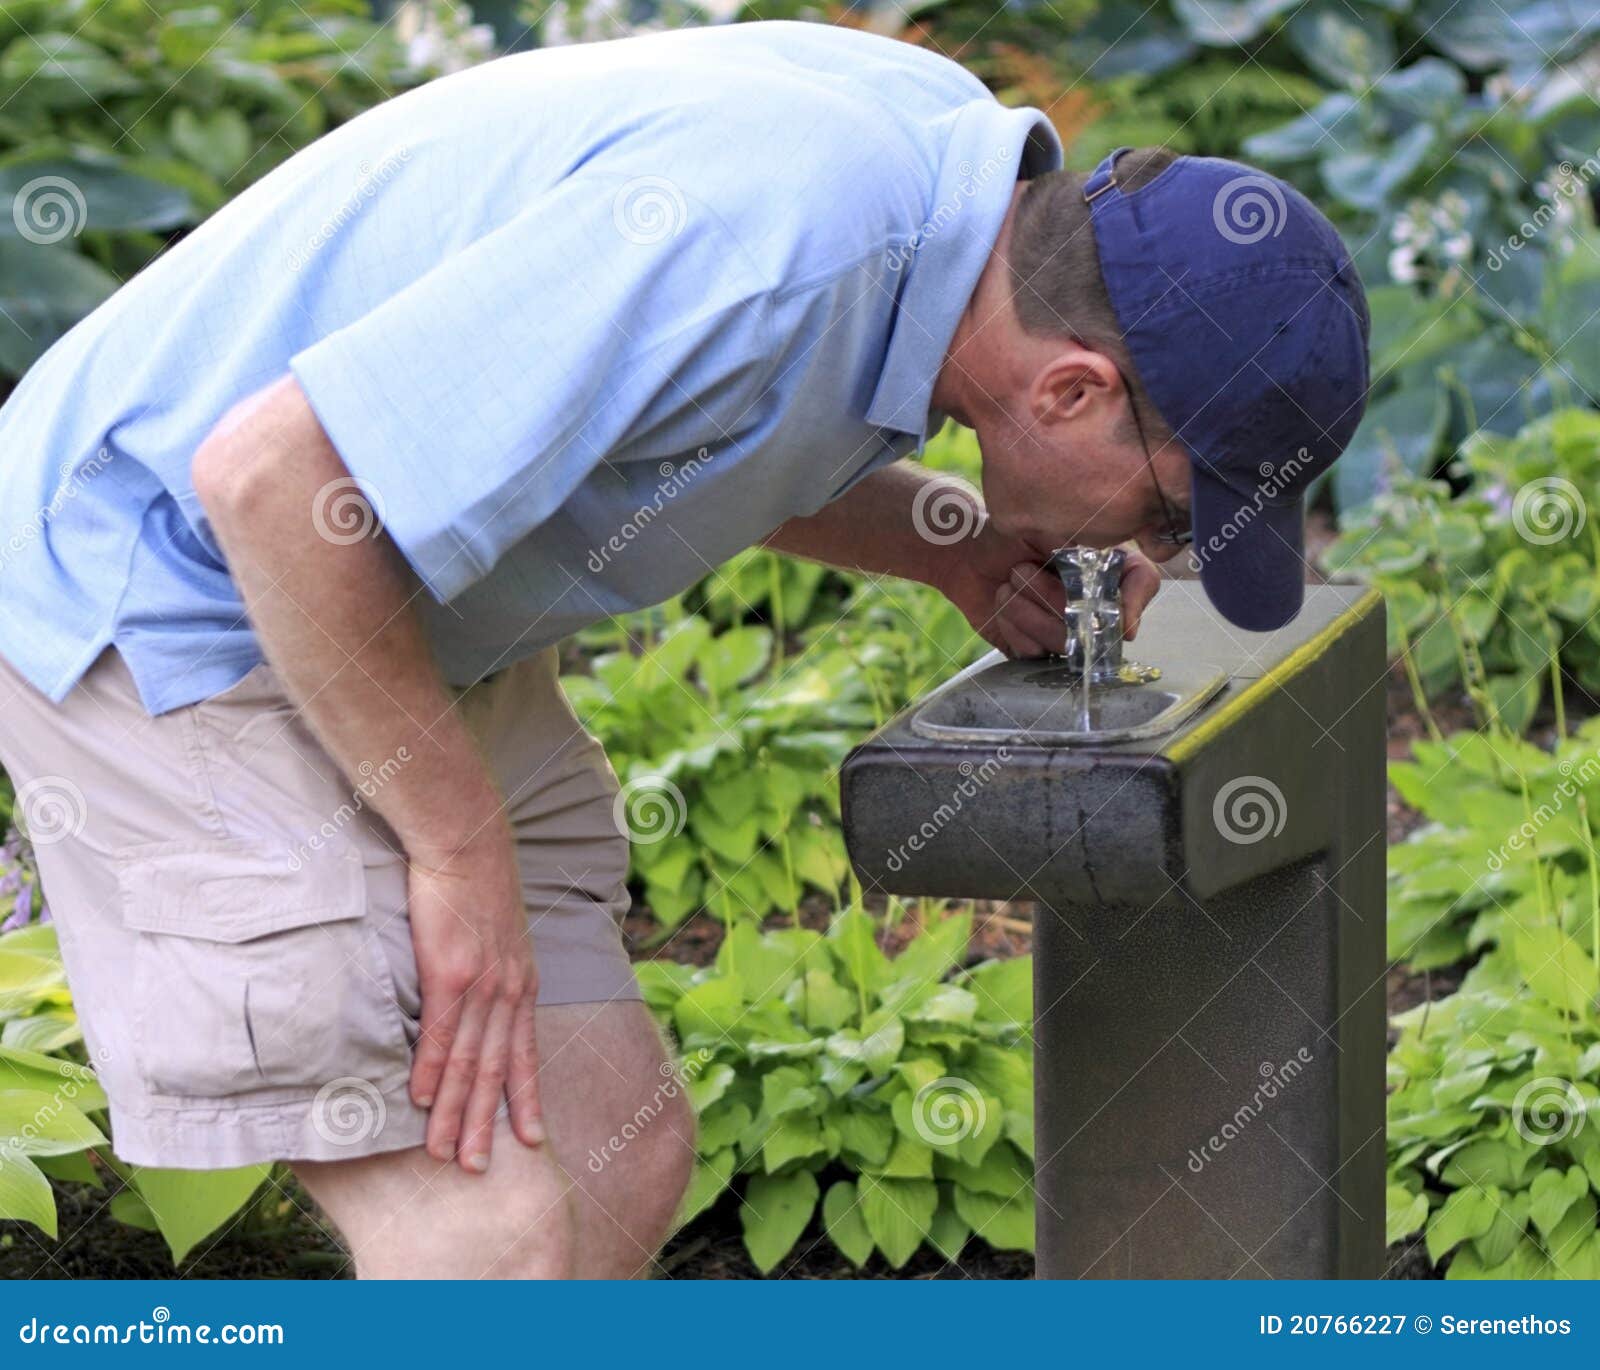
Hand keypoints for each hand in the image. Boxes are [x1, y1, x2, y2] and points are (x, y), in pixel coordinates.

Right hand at [405, 830, 543, 1172]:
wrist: (466, 839)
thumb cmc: (475, 882)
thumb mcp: (499, 932)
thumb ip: (492, 969)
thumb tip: (476, 995)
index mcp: (522, 982)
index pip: (526, 1053)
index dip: (526, 1099)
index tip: (531, 1139)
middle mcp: (509, 990)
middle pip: (497, 1071)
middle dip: (488, 1125)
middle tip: (479, 1170)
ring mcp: (482, 984)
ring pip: (470, 1062)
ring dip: (455, 1113)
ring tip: (444, 1154)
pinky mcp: (451, 972)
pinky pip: (440, 1032)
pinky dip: (431, 1071)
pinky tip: (421, 1102)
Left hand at [935, 522, 1161, 659]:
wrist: (969, 552)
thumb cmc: (1015, 535)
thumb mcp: (1052, 527)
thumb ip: (1087, 552)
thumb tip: (1123, 621)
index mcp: (1108, 567)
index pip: (1142, 582)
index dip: (1133, 598)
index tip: (1113, 609)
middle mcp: (1094, 605)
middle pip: (1093, 622)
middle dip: (1050, 595)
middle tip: (1021, 570)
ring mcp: (1065, 633)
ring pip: (1061, 641)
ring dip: (1026, 609)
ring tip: (1008, 582)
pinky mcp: (1036, 651)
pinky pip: (1032, 652)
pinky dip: (1012, 625)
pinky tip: (1002, 602)